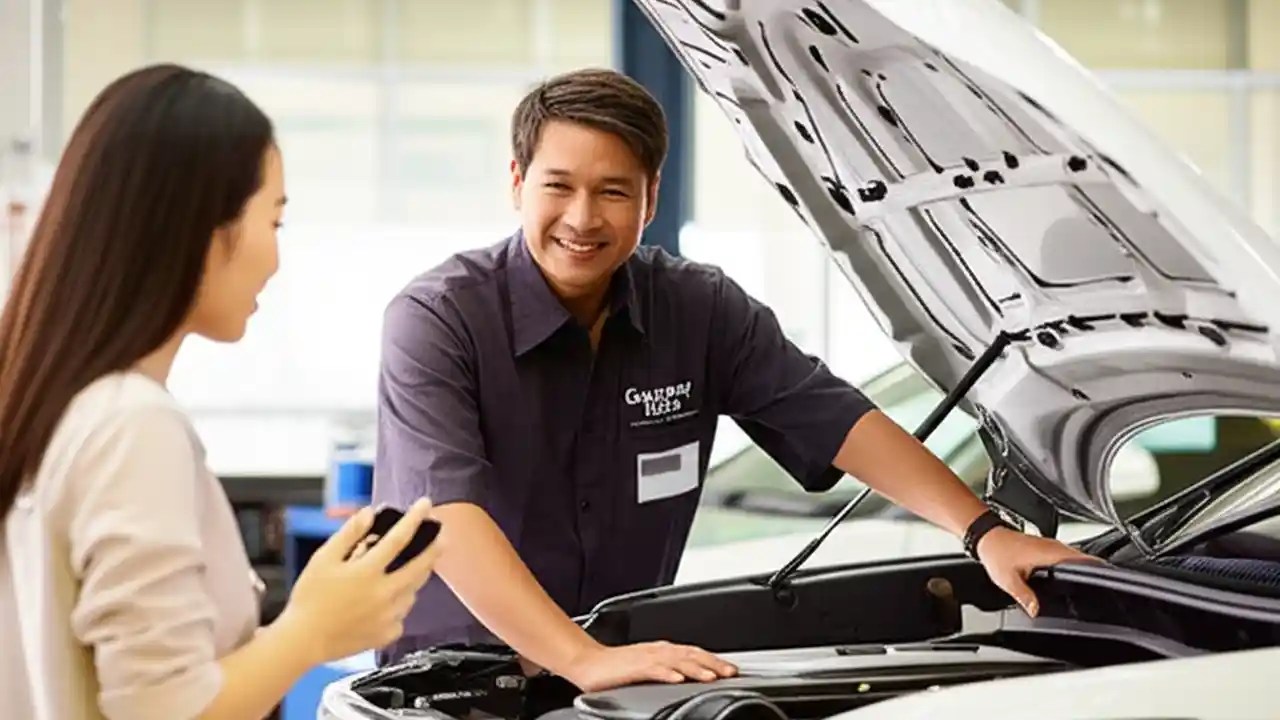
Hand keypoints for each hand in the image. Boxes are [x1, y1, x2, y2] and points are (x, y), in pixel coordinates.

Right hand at [276, 498, 441, 664]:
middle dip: (434, 549)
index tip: (425, 504)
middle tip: (442, 537)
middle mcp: (384, 594)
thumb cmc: (309, 598)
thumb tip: (369, 513)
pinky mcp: (387, 634)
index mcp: (368, 572)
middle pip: (420, 566)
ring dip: (416, 577)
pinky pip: (402, 615)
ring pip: (413, 591)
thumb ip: (349, 534)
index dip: (415, 518)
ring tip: (414, 568)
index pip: (399, 538)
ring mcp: (389, 616)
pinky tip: (389, 601)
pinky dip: (399, 604)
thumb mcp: (323, 559)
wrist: (303, 641)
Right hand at [561, 641, 738, 691]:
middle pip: (691, 654)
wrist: (587, 662)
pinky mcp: (632, 667)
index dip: (715, 660)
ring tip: (712, 676)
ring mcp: (646, 658)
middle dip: (713, 663)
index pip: (695, 653)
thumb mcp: (648, 668)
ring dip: (696, 668)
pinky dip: (667, 672)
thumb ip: (668, 670)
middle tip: (731, 672)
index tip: (732, 669)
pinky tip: (678, 678)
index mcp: (663, 650)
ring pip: (676, 660)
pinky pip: (653, 669)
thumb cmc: (616, 668)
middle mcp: (658, 650)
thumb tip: (689, 678)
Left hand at [976, 527, 1100, 616]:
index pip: (1084, 561)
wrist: (988, 538)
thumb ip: (1025, 596)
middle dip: (1095, 574)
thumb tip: (1037, 611)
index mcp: (1050, 553)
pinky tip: (1070, 582)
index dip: (1099, 571)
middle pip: (1084, 561)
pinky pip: (1067, 559)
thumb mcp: (1008, 579)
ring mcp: (1052, 547)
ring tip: (1090, 589)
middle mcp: (1054, 548)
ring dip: (1084, 571)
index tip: (1111, 581)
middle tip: (1103, 592)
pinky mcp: (1047, 549)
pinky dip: (1073, 569)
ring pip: (1076, 560)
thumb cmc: (997, 552)